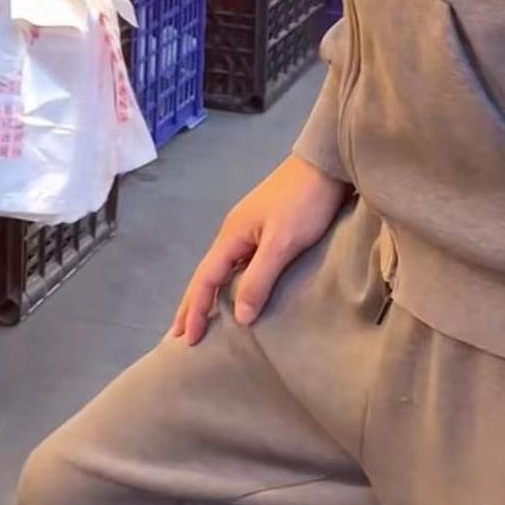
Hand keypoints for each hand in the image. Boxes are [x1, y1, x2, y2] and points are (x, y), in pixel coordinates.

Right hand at [171, 157, 347, 345]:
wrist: (327, 163)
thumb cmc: (304, 203)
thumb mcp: (282, 243)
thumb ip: (259, 278)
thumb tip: (238, 317)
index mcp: (232, 235)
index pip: (205, 279)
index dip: (196, 310)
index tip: (187, 341)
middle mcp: (235, 232)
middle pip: (206, 273)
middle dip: (192, 304)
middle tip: (178, 334)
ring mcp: (250, 228)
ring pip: (223, 268)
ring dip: (210, 293)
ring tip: (202, 317)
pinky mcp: (268, 228)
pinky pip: (239, 262)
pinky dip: (230, 281)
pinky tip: (236, 290)